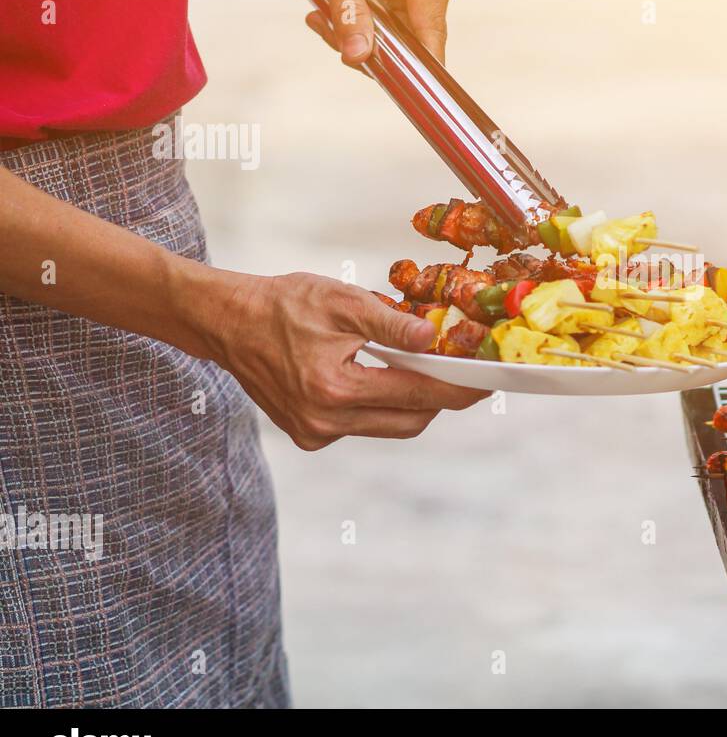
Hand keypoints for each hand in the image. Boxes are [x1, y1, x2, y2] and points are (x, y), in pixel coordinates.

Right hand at [203, 271, 487, 450]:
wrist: (226, 322)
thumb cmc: (281, 304)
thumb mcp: (342, 301)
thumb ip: (392, 324)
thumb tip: (435, 340)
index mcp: (335, 388)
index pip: (417, 395)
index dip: (459, 388)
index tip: (490, 380)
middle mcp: (325, 421)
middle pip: (409, 421)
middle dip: (441, 399)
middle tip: (465, 374)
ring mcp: (315, 433)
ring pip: (387, 425)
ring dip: (410, 401)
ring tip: (425, 368)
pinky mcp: (308, 434)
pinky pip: (361, 424)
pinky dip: (379, 403)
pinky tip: (379, 374)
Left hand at [301, 0, 457, 63]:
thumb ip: (348, 13)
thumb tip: (359, 56)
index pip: (431, 34)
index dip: (418, 69)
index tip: (400, 90)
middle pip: (417, 38)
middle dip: (375, 46)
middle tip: (329, 32)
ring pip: (408, 33)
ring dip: (370, 34)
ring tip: (328, 17)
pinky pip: (404, 21)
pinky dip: (374, 24)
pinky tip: (345, 11)